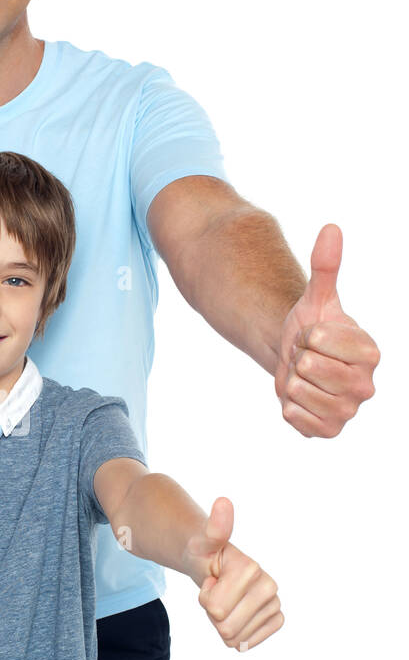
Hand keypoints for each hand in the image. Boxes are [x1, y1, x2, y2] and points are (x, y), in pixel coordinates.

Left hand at [183, 497, 282, 650]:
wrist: (214, 562)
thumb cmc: (205, 553)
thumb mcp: (202, 542)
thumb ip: (214, 527)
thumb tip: (224, 501)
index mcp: (251, 568)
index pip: (215, 609)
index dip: (205, 597)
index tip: (211, 579)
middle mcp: (270, 586)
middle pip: (226, 627)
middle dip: (213, 612)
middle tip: (217, 591)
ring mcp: (275, 603)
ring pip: (235, 638)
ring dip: (222, 623)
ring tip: (225, 600)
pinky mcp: (277, 618)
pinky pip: (249, 642)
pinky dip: (236, 635)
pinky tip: (236, 615)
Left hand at [275, 224, 379, 436]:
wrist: (298, 363)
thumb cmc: (312, 328)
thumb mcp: (316, 298)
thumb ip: (326, 266)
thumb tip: (331, 228)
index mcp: (371, 352)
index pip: (321, 340)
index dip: (308, 335)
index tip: (316, 337)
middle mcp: (367, 386)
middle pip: (309, 367)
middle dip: (298, 358)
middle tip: (307, 359)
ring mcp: (349, 411)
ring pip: (298, 392)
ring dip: (292, 382)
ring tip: (304, 378)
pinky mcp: (329, 431)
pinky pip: (295, 417)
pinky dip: (289, 407)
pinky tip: (300, 399)